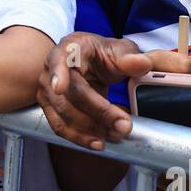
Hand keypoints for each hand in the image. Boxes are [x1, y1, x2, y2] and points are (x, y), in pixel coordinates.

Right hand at [37, 31, 152, 149]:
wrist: (91, 63)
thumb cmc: (102, 54)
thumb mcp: (120, 50)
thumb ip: (131, 58)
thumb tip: (143, 64)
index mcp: (69, 48)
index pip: (60, 59)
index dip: (58, 74)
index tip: (59, 88)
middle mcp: (51, 68)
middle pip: (70, 95)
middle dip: (98, 113)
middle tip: (123, 124)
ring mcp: (47, 89)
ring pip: (63, 115)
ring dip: (89, 129)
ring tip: (115, 135)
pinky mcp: (50, 108)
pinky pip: (60, 126)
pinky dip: (79, 137)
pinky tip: (98, 142)